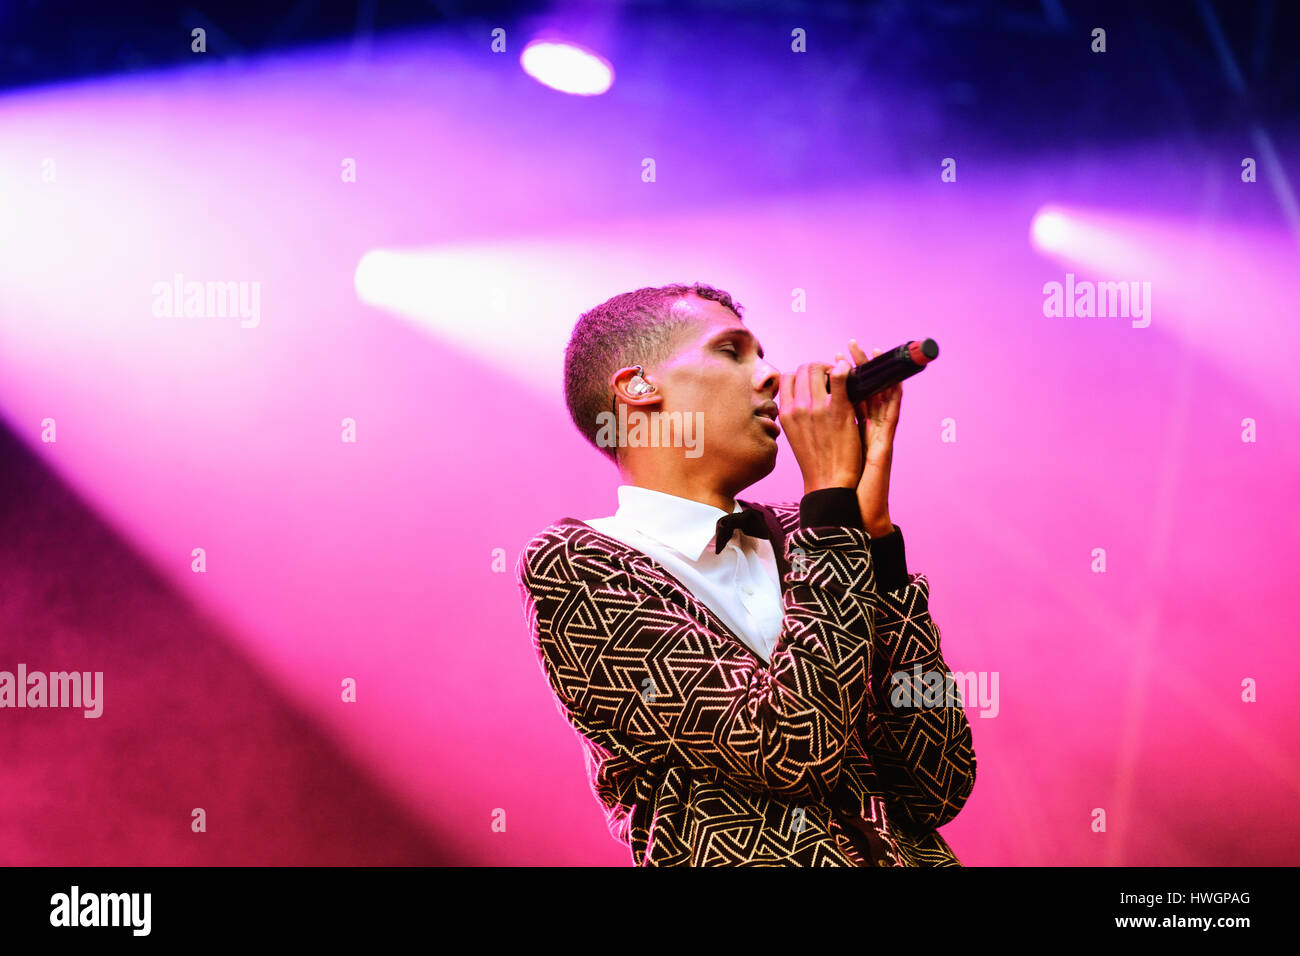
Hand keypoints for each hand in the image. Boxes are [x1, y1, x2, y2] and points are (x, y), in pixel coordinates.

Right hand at [778, 356, 862, 494]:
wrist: (829, 482)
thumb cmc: (816, 460)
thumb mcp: (795, 435)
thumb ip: (795, 414)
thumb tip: (801, 397)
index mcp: (785, 413)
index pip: (787, 377)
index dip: (801, 374)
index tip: (814, 382)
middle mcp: (797, 407)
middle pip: (803, 368)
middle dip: (818, 368)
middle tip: (831, 377)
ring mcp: (817, 407)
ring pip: (818, 367)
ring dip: (831, 367)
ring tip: (841, 378)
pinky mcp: (838, 410)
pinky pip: (839, 376)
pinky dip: (844, 368)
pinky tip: (850, 373)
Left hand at [840, 340, 901, 534]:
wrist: (848, 500)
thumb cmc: (838, 473)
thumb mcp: (828, 440)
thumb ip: (823, 421)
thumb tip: (808, 404)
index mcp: (854, 423)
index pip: (853, 390)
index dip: (846, 370)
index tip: (837, 354)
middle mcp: (868, 424)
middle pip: (868, 385)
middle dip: (859, 362)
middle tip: (851, 346)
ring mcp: (879, 431)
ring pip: (884, 392)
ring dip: (876, 370)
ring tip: (869, 350)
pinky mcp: (886, 440)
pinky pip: (894, 410)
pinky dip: (895, 391)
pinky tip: (894, 375)